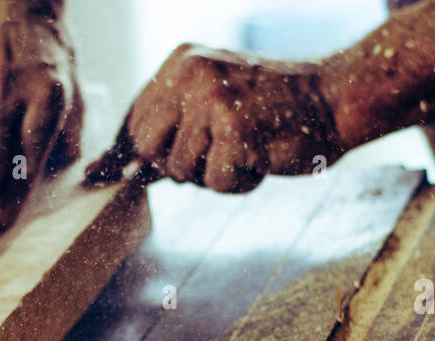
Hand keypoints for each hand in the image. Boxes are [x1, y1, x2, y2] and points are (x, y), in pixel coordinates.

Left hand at [86, 44, 343, 192]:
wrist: (335, 99)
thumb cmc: (274, 111)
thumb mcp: (210, 108)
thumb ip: (165, 132)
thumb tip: (108, 168)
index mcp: (180, 62)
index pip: (134, 119)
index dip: (124, 153)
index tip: (98, 175)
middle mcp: (190, 72)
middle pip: (147, 148)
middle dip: (176, 167)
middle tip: (215, 156)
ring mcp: (211, 98)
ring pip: (181, 171)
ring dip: (213, 176)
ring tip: (246, 151)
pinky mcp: (234, 127)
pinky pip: (215, 182)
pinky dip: (240, 183)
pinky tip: (262, 159)